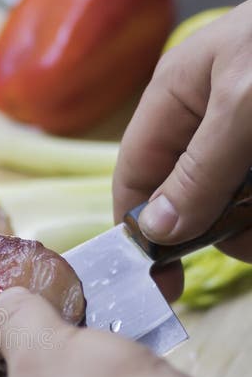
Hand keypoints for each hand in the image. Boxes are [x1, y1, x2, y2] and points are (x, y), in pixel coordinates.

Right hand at [113, 0, 251, 269]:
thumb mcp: (243, 108)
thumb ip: (198, 172)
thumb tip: (153, 230)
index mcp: (177, 96)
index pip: (136, 174)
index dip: (140, 228)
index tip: (163, 280)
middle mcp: (206, 116)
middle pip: (189, 197)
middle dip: (221, 225)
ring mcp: (244, 130)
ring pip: (233, 201)